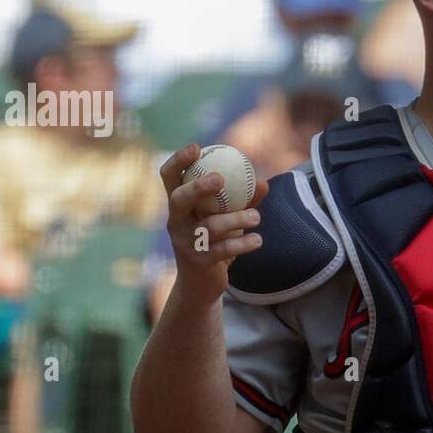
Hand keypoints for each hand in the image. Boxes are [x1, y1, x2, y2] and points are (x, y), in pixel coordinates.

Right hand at [161, 143, 267, 306]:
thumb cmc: (214, 242)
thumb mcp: (226, 219)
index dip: (178, 160)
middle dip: (198, 186)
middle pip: (179, 199)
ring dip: (236, 220)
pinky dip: (242, 244)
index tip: (196, 147)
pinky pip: (222, 249)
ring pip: (209, 226)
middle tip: (220, 179)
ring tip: (257, 218)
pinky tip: (258, 240)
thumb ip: (243, 200)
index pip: (170, 177)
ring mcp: (184, 242)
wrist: (201, 284)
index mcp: (179, 205)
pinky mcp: (198, 262)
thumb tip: (262, 181)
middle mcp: (176, 222)